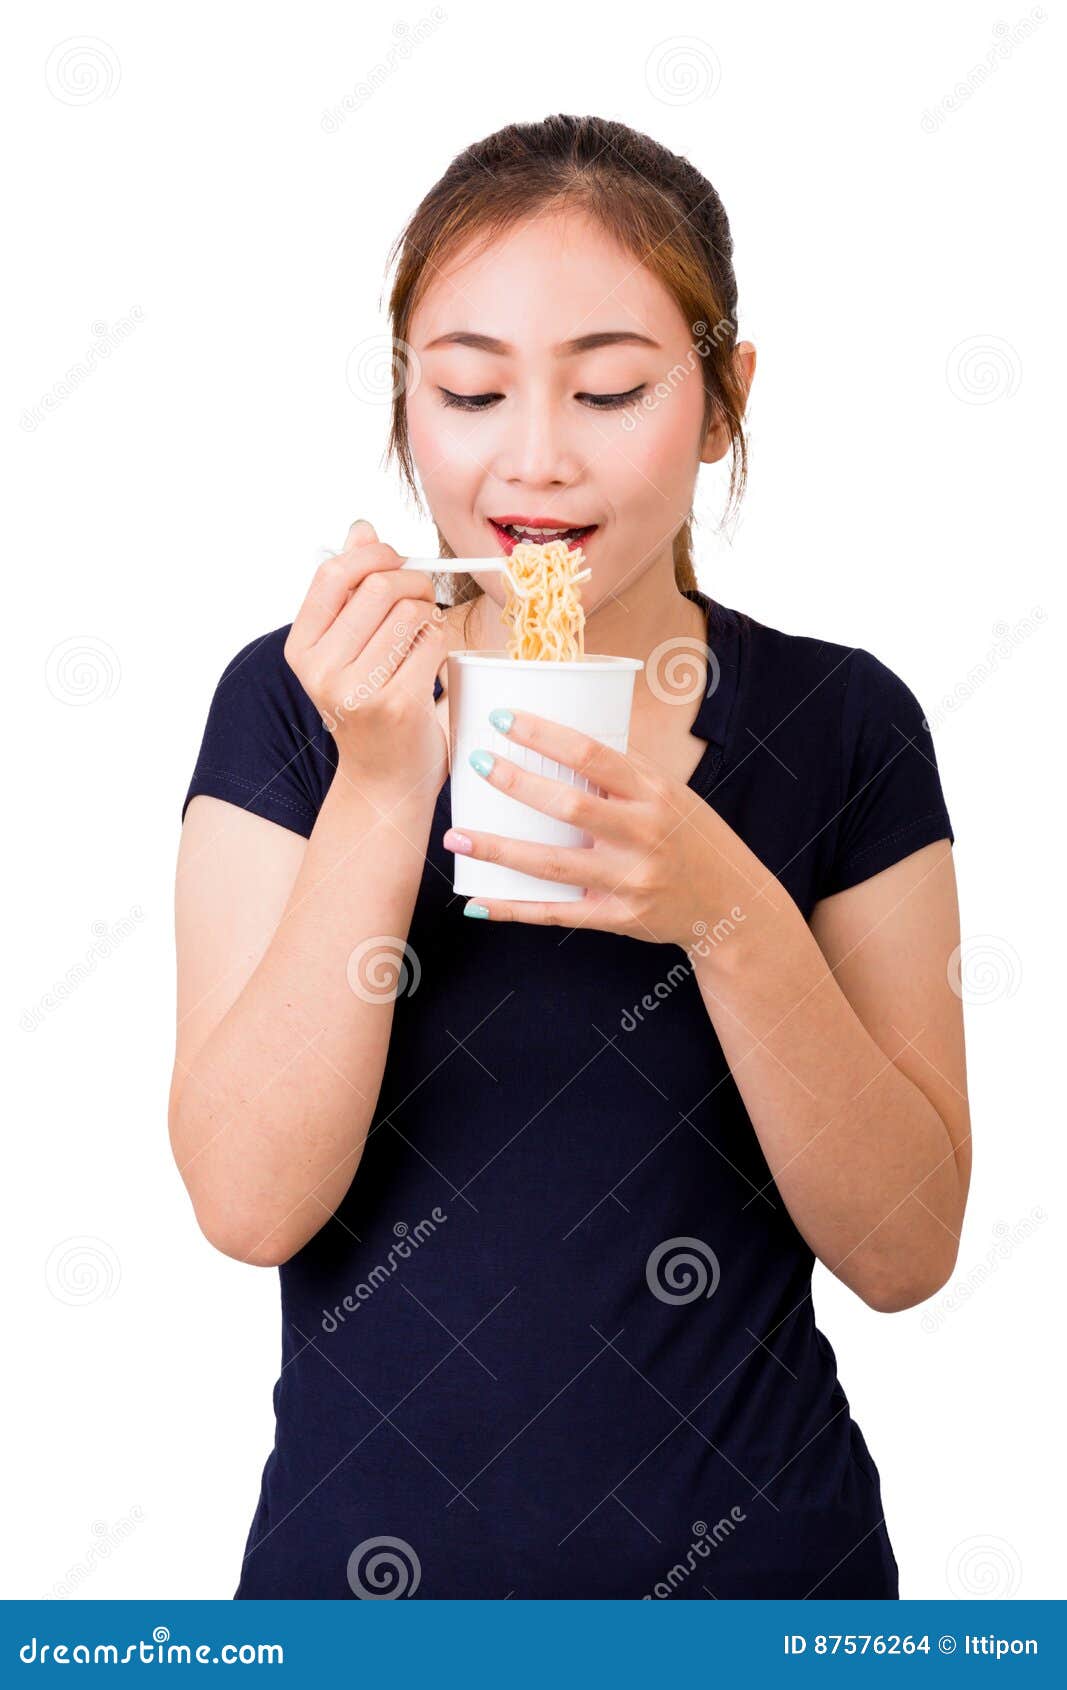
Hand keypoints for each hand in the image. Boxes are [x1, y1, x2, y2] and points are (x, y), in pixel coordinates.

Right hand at [284, 520, 448, 802]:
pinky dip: (440, 641)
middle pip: (380, 586)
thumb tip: (361, 529)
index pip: (333, 573)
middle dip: (413, 580)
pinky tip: (430, 659)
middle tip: (423, 595)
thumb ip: (350, 590)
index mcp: (301, 649)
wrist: (384, 780)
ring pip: (411, 611)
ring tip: (423, 634)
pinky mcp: (398, 705)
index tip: (394, 559)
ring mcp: (358, 691)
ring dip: (429, 613)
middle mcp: (321, 670)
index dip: (372, 554)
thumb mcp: (346, 649)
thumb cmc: (369, 705)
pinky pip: (433, 641)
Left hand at [441, 707, 757, 947]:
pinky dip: (513, 909)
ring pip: (552, 865)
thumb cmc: (689, 835)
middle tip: (476, 763)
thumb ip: (619, 772)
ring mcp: (629, 881)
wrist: (729, 903)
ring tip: (455, 837)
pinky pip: (556, 914)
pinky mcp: (617, 918)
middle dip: (516, 783)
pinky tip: (476, 902)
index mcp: (653, 792)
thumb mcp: (668, 793)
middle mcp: (643, 835)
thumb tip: (554, 735)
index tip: (502, 718)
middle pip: (568, 807)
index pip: (591, 754)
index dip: (542, 734)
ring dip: (498, 851)